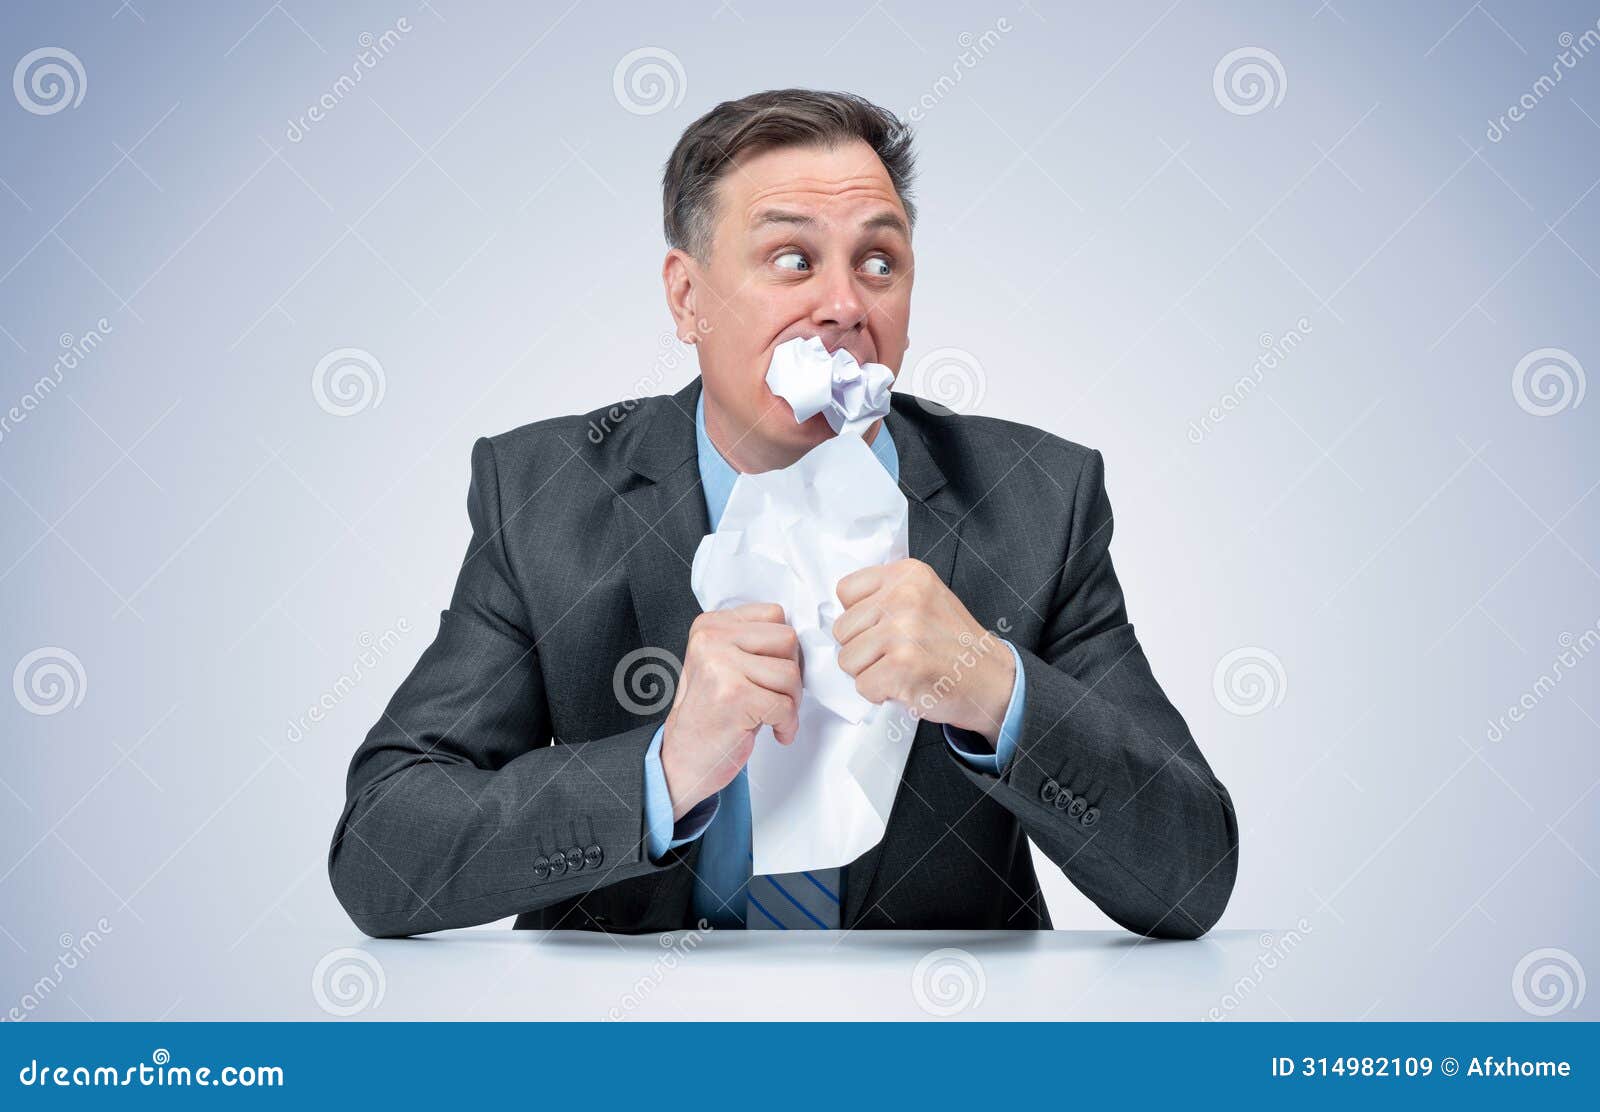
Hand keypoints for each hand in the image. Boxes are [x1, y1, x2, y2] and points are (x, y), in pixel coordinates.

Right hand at [660, 602, 801, 819]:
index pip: (774, 614)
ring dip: (792, 701)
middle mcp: (711, 641)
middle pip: (787, 639)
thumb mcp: (722, 663)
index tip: (774, 670)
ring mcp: (721, 667)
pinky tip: (775, 732)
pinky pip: (785, 705)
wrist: (684, 757)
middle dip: (792, 673)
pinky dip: (787, 725)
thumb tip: (803, 637)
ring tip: (774, 715)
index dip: (783, 647)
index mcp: (710, 626)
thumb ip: (752, 642)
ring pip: (790, 673)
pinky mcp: (735, 697)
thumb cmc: (710, 713)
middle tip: (779, 695)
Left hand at [833, 559, 1014, 745]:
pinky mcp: (902, 666)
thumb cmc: (954, 643)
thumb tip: (838, 614)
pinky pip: (862, 686)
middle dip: (863, 648)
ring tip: (902, 667)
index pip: (845, 591)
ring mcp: (903, 631)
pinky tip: (907, 683)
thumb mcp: (924, 596)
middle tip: (898, 652)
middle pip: (842, 629)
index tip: (883, 627)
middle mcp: (904, 597)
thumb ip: (885, 595)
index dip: (859, 617)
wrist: (992, 679)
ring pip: (847, 660)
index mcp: (907, 574)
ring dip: (870, 672)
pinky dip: (880, 693)